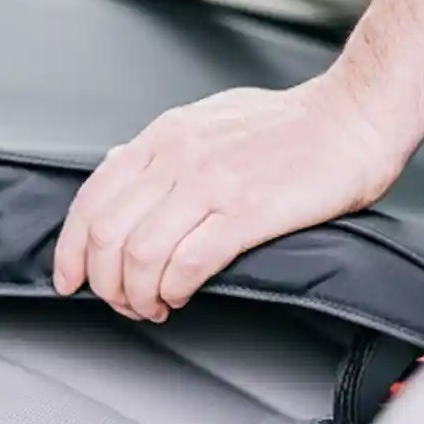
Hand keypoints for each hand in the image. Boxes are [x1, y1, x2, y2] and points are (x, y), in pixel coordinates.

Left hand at [52, 75, 406, 321]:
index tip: (71, 279)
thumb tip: (118, 163)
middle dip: (105, 283)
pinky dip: (174, 289)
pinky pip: (188, 262)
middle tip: (123, 303)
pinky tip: (181, 295)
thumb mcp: (208, 118)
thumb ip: (161, 146)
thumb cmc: (291, 123)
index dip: (70, 248)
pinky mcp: (248, 212)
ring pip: (139, 254)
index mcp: (165, 136)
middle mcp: (178, 157)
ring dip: (138, 294)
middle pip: (107, 234)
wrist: (352, 116)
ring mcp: (212, 184)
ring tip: (155, 306)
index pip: (92, 198)